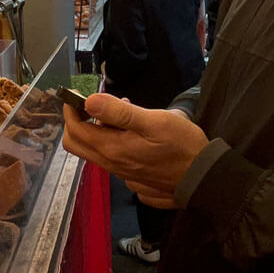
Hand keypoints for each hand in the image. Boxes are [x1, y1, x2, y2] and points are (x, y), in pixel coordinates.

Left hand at [62, 93, 209, 208]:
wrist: (202, 178)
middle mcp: (111, 164)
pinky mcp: (132, 177)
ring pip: (94, 151)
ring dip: (97, 129)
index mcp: (112, 149)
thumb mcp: (154, 121)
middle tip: (93, 103)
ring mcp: (121, 173)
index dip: (71, 110)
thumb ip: (120, 112)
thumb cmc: (181, 145)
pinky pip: (110, 158)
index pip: (75, 129)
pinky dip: (110, 141)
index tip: (77, 94)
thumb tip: (89, 102)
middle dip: (76, 121)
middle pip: (76, 144)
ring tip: (121, 111)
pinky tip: (132, 132)